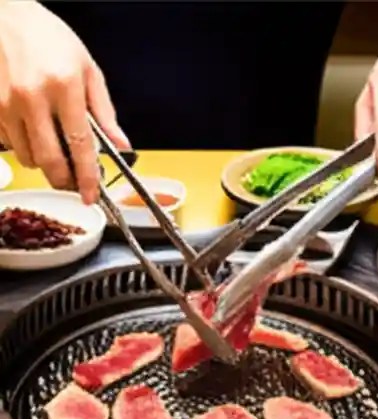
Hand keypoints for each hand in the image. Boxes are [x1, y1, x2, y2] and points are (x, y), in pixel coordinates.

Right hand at [0, 2, 127, 203]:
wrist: (5, 16)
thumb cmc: (48, 38)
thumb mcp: (87, 69)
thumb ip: (104, 111)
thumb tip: (120, 145)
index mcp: (64, 87)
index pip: (80, 144)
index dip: (87, 176)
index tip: (91, 195)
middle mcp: (32, 98)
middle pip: (50, 160)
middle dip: (65, 179)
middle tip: (75, 183)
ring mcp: (6, 104)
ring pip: (27, 156)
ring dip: (45, 164)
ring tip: (58, 152)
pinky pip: (9, 143)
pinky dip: (24, 147)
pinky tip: (35, 132)